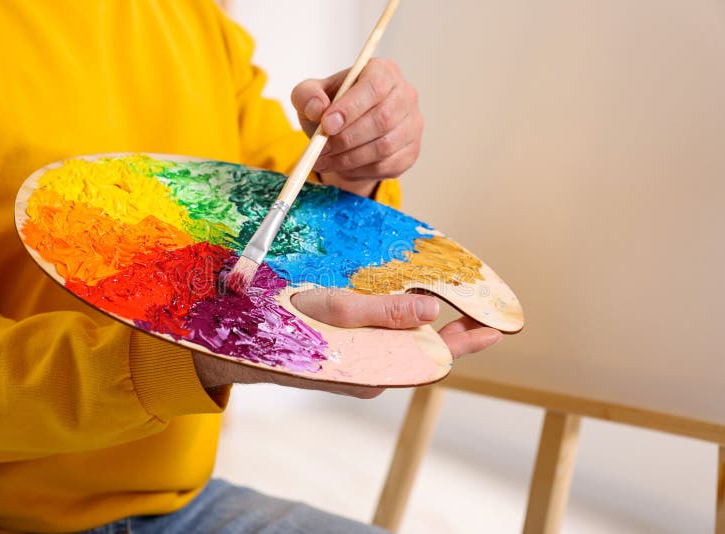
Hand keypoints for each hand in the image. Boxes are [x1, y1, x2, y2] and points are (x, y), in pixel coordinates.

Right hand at [192, 290, 501, 398]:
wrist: (225, 344)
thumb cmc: (274, 326)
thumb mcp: (329, 312)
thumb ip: (382, 311)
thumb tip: (432, 309)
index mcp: (370, 368)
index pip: (433, 355)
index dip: (467, 339)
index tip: (499, 326)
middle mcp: (369, 369)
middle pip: (424, 349)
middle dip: (457, 331)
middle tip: (487, 312)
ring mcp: (357, 360)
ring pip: (405, 342)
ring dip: (431, 323)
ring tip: (458, 304)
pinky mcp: (345, 350)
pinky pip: (383, 336)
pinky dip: (400, 318)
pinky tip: (408, 301)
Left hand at [291, 59, 423, 196]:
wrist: (346, 132)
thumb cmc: (331, 107)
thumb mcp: (311, 95)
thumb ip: (307, 96)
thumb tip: (317, 108)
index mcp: (383, 71)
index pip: (375, 86)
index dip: (351, 107)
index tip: (326, 125)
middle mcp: (405, 95)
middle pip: (383, 119)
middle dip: (346, 138)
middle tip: (320, 149)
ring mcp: (412, 125)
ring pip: (384, 146)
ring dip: (349, 158)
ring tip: (324, 160)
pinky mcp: (411, 151)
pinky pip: (387, 165)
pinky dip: (359, 170)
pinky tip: (342, 166)